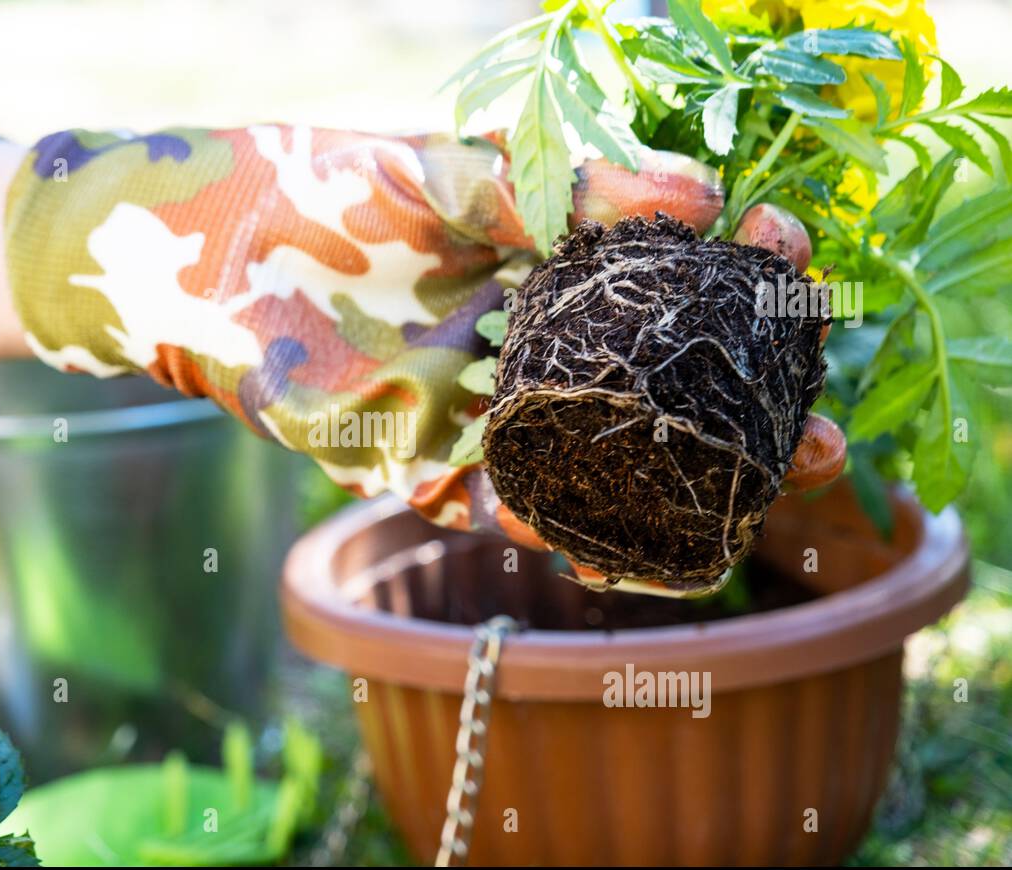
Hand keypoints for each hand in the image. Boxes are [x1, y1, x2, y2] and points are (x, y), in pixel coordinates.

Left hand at [4, 126, 844, 592]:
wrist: (203, 255)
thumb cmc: (329, 190)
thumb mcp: (457, 173)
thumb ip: (566, 187)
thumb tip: (703, 193)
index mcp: (540, 267)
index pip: (667, 287)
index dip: (739, 288)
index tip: (800, 274)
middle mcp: (525, 345)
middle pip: (654, 392)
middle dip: (740, 417)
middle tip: (823, 436)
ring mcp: (480, 410)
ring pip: (594, 464)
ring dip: (672, 491)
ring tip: (755, 501)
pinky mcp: (423, 464)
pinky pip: (504, 508)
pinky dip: (559, 525)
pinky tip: (618, 537)